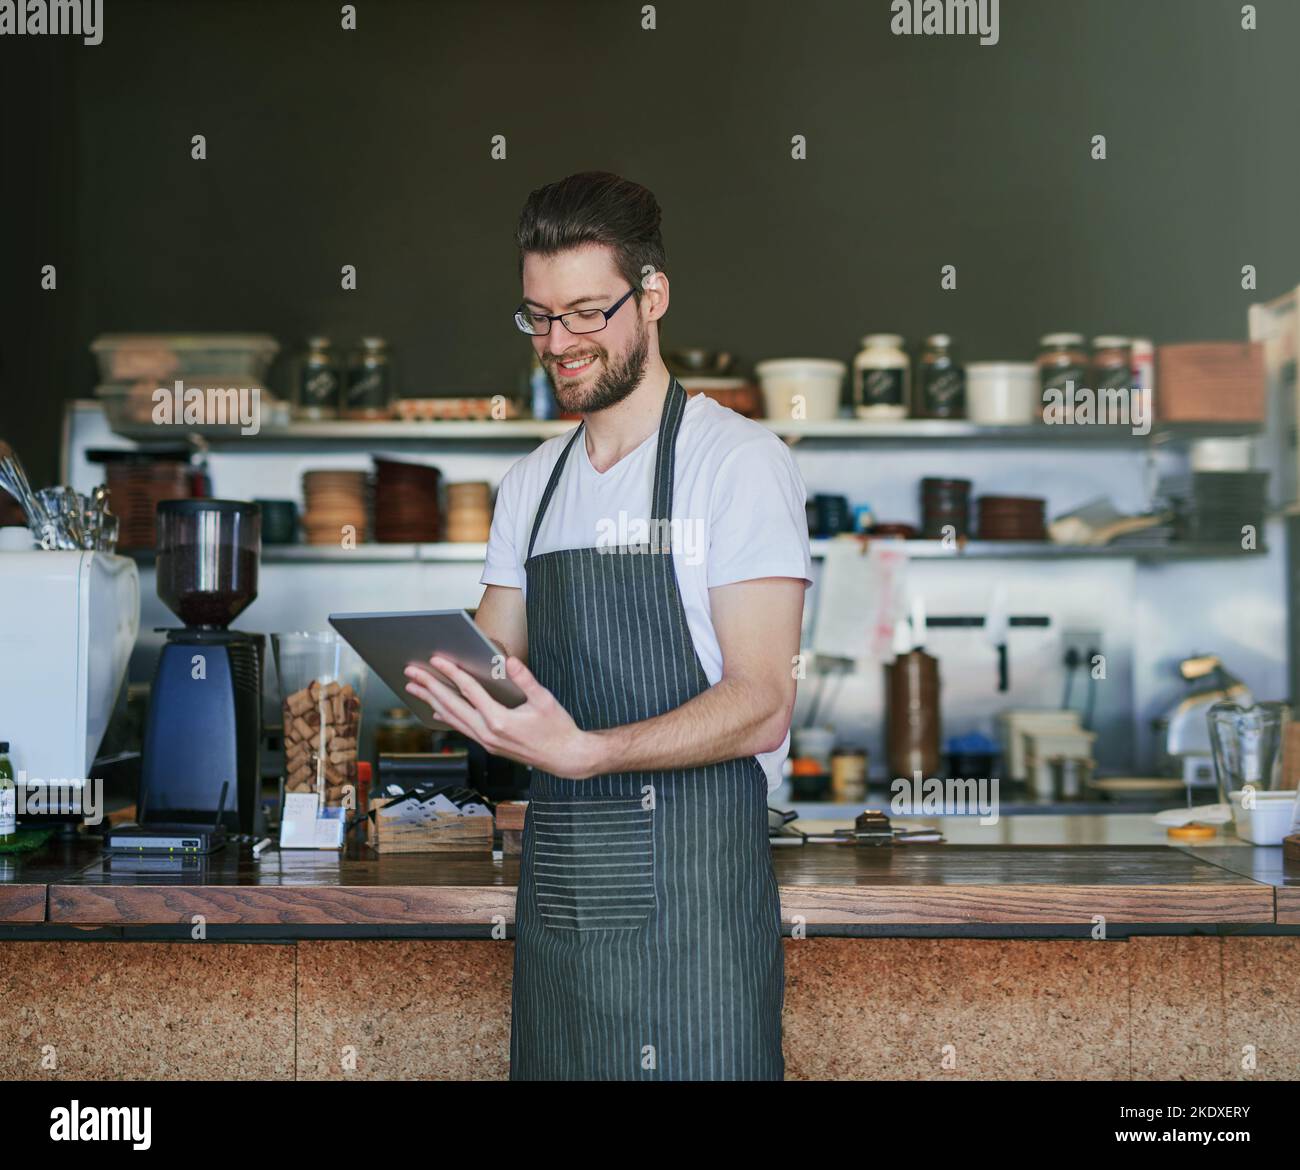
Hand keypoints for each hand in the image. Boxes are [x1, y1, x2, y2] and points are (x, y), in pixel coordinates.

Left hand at [403, 654, 603, 779]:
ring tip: (414, 689)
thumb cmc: (557, 728)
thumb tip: (508, 661)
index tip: (436, 660)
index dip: (451, 673)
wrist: (565, 758)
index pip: (469, 691)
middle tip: (411, 673)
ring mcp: (486, 741)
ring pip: (452, 719)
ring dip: (432, 701)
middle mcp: (488, 733)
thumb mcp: (544, 700)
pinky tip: (436, 711)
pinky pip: (461, 728)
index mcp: (500, 720)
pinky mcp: (488, 745)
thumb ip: (525, 679)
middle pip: (452, 706)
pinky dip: (446, 717)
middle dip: (429, 687)